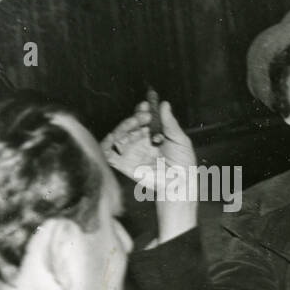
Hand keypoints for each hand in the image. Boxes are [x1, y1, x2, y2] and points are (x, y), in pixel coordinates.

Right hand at [101, 98, 198, 241]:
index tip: (147, 104)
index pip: (143, 118)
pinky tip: (116, 135)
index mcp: (152, 135)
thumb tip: (164, 104)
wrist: (177, 185)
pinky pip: (107, 150)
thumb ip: (171, 123)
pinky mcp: (121, 163)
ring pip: (118, 133)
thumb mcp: (180, 141)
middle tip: (145, 115)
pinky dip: (107, 141)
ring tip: (136, 123)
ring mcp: (129, 151)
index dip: (143, 110)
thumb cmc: (182, 165)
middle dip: (135, 117)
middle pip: (129, 124)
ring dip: (125, 125)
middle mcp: (139, 141)